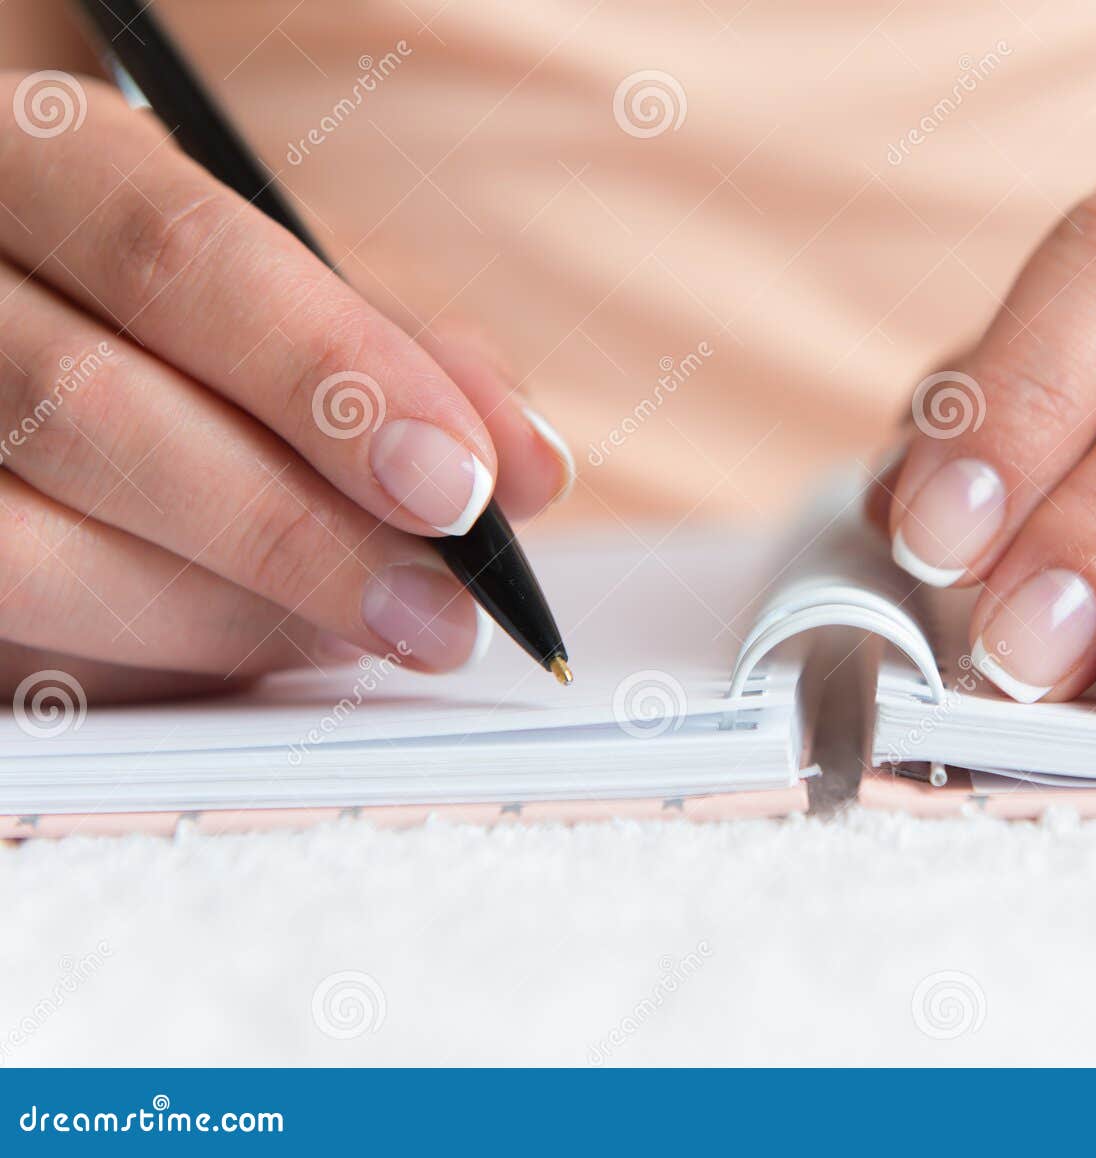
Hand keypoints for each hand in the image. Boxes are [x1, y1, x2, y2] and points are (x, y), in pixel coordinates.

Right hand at [0, 73, 573, 702]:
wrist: (20, 306)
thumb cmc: (177, 305)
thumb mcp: (284, 284)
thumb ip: (404, 355)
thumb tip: (529, 469)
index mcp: (44, 157)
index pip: (174, 253)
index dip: (330, 379)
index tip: (462, 489)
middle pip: (87, 405)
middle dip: (294, 533)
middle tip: (438, 614)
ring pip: (27, 545)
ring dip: (225, 615)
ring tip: (365, 635)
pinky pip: (8, 622)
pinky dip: (149, 655)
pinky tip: (258, 646)